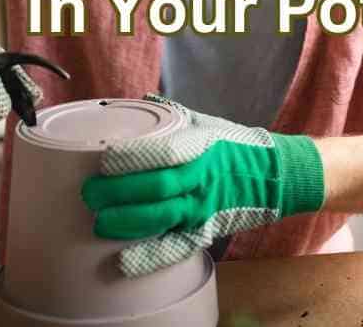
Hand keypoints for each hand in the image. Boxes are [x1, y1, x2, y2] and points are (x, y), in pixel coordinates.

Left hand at [82, 96, 325, 276]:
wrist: (273, 176)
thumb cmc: (235, 147)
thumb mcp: (207, 124)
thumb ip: (172, 115)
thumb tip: (140, 101)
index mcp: (202, 146)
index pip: (164, 152)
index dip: (131, 158)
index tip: (103, 160)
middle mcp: (203, 178)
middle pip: (156, 188)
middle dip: (117, 192)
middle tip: (89, 193)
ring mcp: (204, 208)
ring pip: (161, 218)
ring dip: (125, 221)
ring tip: (98, 222)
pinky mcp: (205, 232)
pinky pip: (176, 248)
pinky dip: (149, 257)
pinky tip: (122, 261)